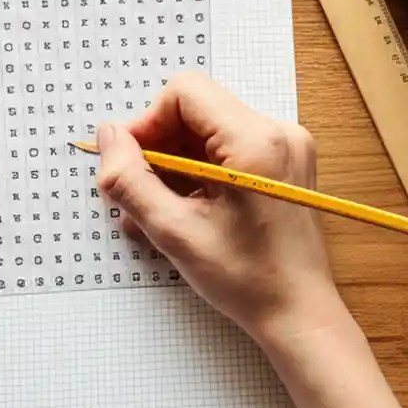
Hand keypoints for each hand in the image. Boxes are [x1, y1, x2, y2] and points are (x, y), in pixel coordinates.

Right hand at [95, 72, 345, 341]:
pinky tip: (186, 210)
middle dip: (160, 147)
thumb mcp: (174, 232)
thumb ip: (131, 180)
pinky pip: (230, 150)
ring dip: (176, 163)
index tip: (129, 161)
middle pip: (198, 110)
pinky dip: (200, 173)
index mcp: (257, 142)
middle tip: (140, 192)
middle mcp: (279, 133)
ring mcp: (287, 148)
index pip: (185, 92)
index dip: (147, 121)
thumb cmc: (249, 281)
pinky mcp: (286, 165)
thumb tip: (108, 137)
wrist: (299, 314)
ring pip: (210, 131)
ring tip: (159, 209)